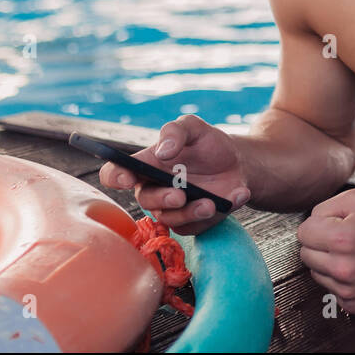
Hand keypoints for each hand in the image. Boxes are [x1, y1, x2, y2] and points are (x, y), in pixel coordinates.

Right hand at [98, 114, 251, 234]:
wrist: (237, 163)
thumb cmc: (207, 144)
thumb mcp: (194, 128)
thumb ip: (175, 131)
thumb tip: (163, 151)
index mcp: (146, 165)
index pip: (116, 173)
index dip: (116, 177)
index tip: (126, 178)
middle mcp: (154, 190)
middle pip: (145, 200)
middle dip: (162, 199)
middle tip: (179, 194)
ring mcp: (172, 210)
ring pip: (172, 219)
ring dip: (192, 212)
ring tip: (212, 203)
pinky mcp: (192, 223)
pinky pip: (200, 226)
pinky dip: (221, 212)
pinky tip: (239, 195)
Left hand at [297, 188, 354, 313]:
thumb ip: (324, 207)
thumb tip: (309, 223)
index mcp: (342, 239)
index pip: (303, 233)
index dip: (318, 225)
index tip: (333, 225)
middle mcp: (343, 268)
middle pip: (305, 254)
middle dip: (320, 244)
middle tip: (343, 239)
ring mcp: (348, 289)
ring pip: (316, 272)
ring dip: (328, 262)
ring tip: (352, 253)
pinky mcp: (353, 304)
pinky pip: (330, 289)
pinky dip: (339, 279)